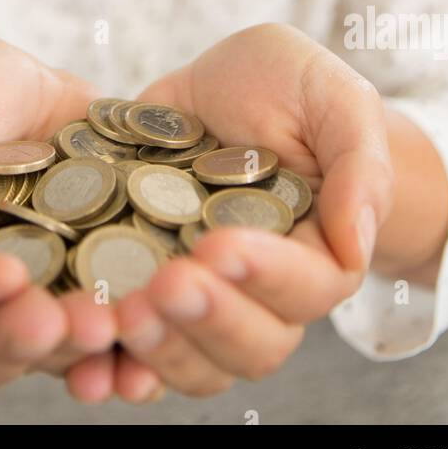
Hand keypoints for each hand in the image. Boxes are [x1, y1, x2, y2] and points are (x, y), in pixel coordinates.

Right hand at [0, 29, 163, 401]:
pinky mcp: (92, 280)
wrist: (6, 87)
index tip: (3, 275)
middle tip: (73, 319)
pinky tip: (165, 332)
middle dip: (31, 339)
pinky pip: (114, 329)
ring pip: (57, 349)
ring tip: (121, 324)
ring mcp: (37, 297)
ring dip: (88, 348)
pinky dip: (137, 344)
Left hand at [112, 22, 395, 396]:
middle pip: (251, 347)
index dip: (266, 275)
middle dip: (207, 322)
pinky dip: (110, 364)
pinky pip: (133, 350)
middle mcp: (262, 291)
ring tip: (121, 313)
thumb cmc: (294, 87)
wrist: (223, 84)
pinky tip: (87, 354)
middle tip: (165, 285)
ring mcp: (204, 297)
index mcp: (319, 251)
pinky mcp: (146, 286)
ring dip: (160, 350)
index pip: (308, 287)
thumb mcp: (336, 100)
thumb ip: (360, 167)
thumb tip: (357, 246)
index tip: (221, 243)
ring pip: (194, 363)